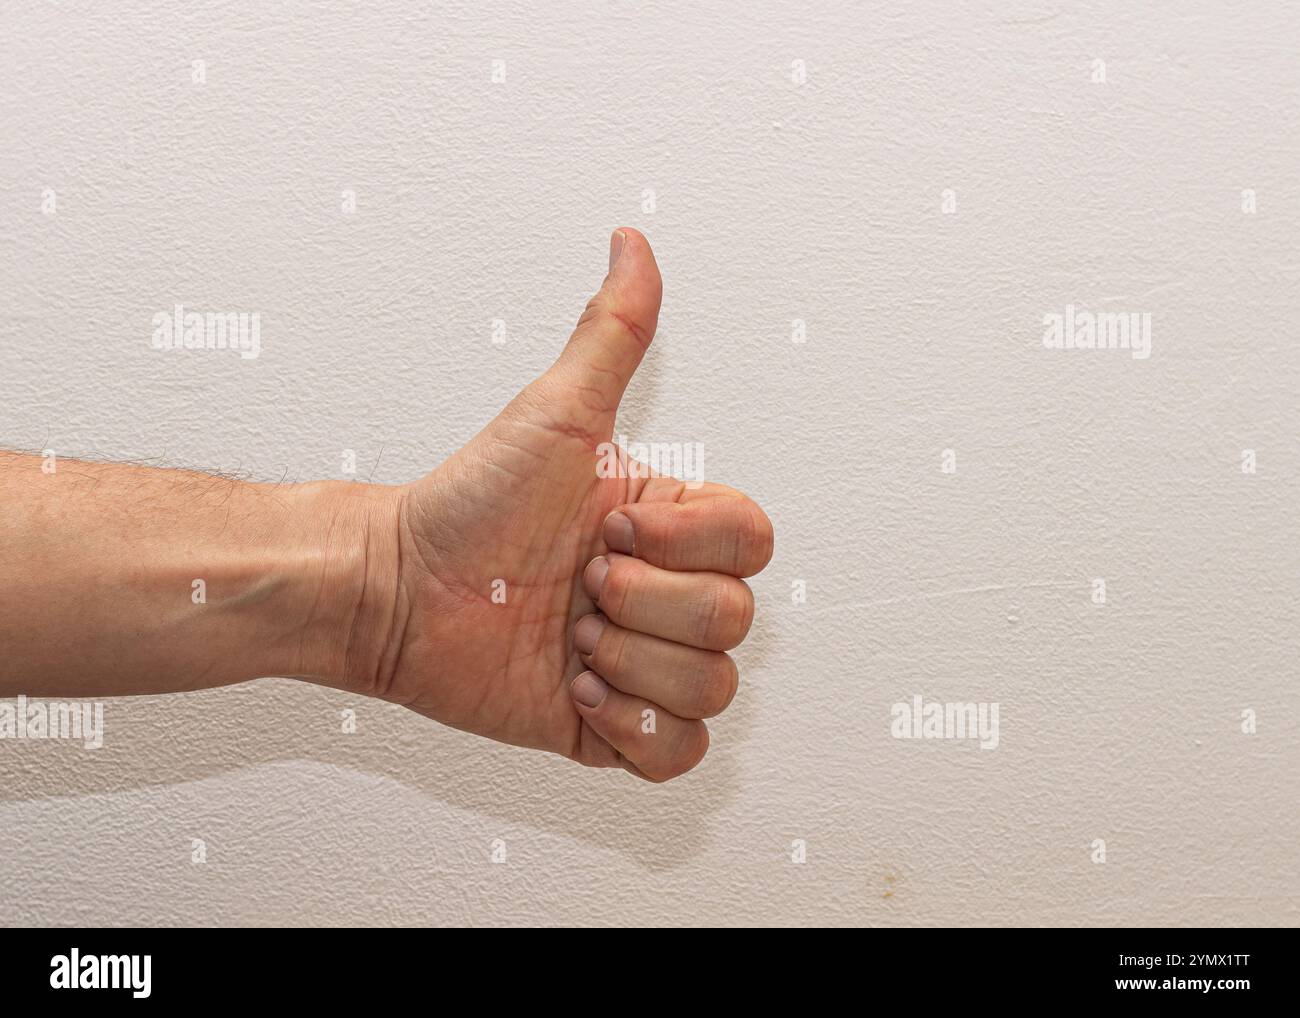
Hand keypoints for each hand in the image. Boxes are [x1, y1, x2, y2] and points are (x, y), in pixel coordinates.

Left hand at [352, 229, 772, 780]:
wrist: (399, 589)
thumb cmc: (470, 501)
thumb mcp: (552, 413)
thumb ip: (609, 333)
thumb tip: (633, 243)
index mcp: (672, 528)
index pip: (752, 544)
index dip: (686, 541)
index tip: (609, 525)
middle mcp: (664, 595)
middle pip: (735, 621)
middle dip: (645, 603)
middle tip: (578, 583)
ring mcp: (642, 664)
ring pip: (712, 688)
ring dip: (631, 665)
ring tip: (569, 637)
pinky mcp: (611, 729)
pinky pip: (679, 754)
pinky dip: (638, 730)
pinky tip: (580, 691)